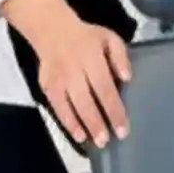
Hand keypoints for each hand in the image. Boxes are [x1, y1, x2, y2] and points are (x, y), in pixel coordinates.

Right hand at [1, 0, 131, 148]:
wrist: (52, 30)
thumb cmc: (87, 38)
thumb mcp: (109, 38)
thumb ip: (120, 57)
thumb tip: (127, 77)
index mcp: (92, 57)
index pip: (105, 87)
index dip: (114, 109)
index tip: (122, 128)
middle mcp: (74, 70)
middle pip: (87, 100)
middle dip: (98, 122)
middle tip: (108, 140)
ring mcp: (58, 79)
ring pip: (71, 106)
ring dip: (83, 125)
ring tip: (96, 142)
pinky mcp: (47, 86)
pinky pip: (57, 107)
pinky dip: (67, 122)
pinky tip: (78, 135)